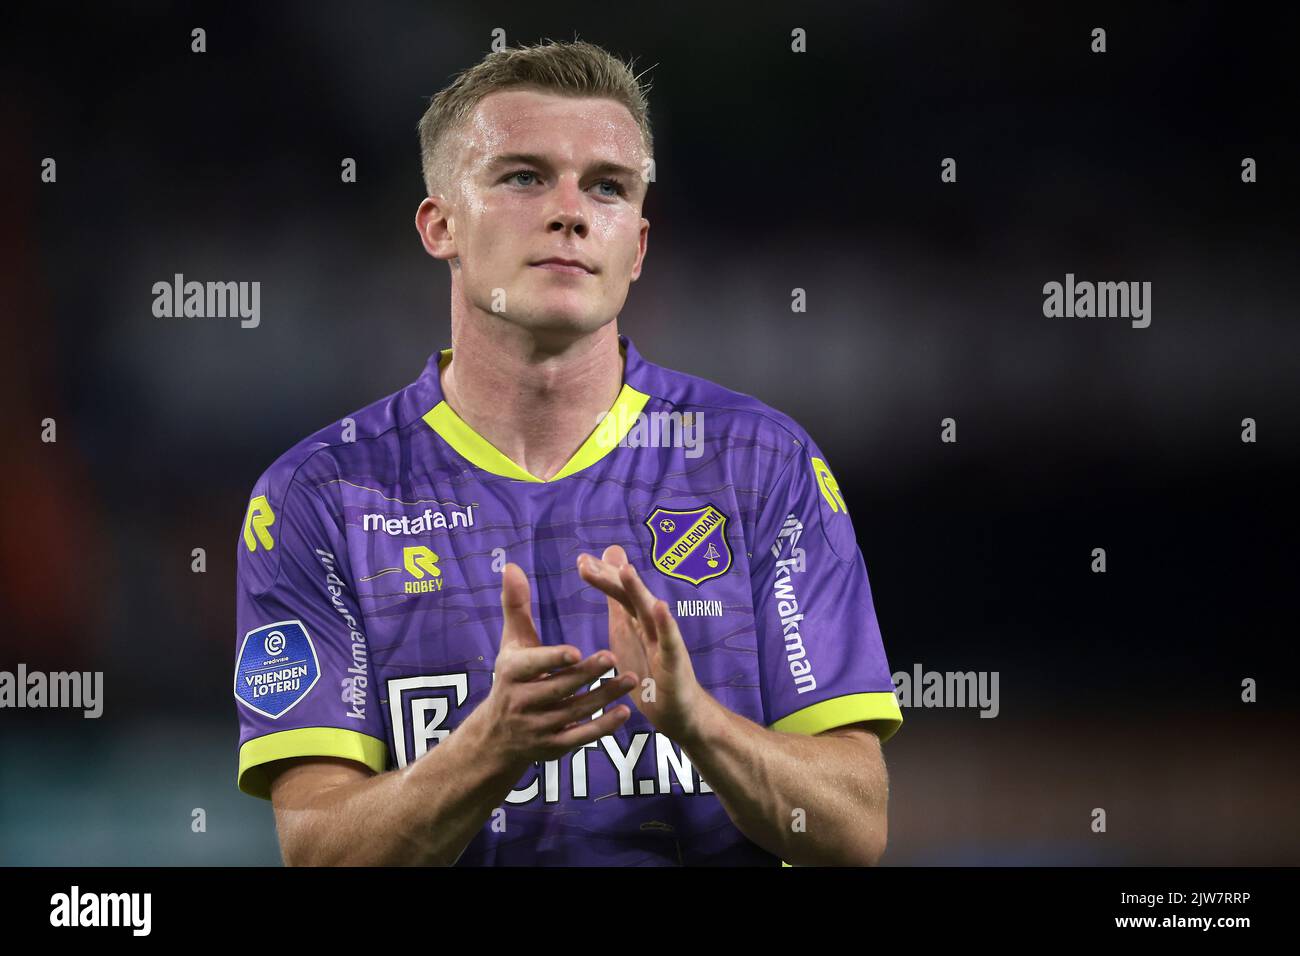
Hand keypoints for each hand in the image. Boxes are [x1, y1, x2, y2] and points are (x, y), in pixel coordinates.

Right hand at [477, 563, 635, 767]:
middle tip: (614, 657)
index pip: (532, 666)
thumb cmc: (511, 677)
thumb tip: (511, 565)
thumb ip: (515, 605)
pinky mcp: (553, 748)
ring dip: (603, 697)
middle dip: (586, 675)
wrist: (497, 737)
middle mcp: (521, 703)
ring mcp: (537, 728)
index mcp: (510, 673)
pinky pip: (580, 738)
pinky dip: (602, 727)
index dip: (552, 659)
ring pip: (574, 712)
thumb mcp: (510, 643)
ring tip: (630, 678)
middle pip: (558, 688)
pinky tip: (625, 712)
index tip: (575, 650)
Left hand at [577, 545, 706, 742]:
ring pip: (649, 612)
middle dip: (610, 577)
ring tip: (625, 571)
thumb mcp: (628, 632)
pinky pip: (670, 641)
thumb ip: (619, 602)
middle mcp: (650, 624)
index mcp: (635, 619)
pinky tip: (660, 608)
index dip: (601, 575)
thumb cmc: (651, 669)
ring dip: (638, 590)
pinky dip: (666, 624)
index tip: (580, 559)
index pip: (617, 592)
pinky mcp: (675, 661)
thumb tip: (611, 572)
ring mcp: (664, 641)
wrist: (679, 711)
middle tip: (586, 563)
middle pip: (628, 596)